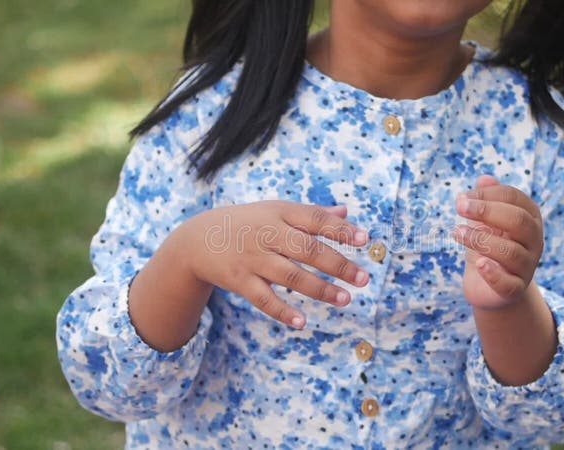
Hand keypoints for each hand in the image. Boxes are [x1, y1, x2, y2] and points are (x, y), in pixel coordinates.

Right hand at [181, 201, 369, 328]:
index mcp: (280, 213)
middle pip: (307, 249)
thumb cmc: (248, 223)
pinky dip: (282, 311)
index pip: (314, 219)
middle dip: (337, 264)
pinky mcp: (240, 281)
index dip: (340, 229)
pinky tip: (301, 322)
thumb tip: (346, 213)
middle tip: (363, 279)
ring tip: (345, 299)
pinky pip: (264, 299)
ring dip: (319, 289)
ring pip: (290, 276)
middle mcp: (267, 234)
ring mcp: (253, 259)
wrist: (198, 239)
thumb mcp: (276, 211)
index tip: (365, 239)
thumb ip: (311, 214)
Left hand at [453, 175, 543, 309]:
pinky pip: (509, 283)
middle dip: (487, 211)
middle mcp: (534, 241)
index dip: (489, 195)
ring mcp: (527, 266)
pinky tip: (478, 264)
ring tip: (456, 232)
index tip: (462, 197)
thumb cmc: (488, 246)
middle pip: (519, 221)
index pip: (515, 198)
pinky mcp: (515, 290)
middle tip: (459, 207)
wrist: (489, 288)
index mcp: (529, 218)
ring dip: (481, 239)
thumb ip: (488, 200)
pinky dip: (494, 274)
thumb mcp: (486, 221)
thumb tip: (484, 178)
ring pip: (511, 252)